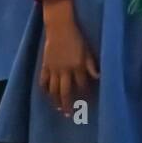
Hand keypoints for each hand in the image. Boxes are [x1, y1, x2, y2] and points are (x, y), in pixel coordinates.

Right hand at [40, 0, 98, 115]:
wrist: (60, 27)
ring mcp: (53, 69)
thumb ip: (91, 64)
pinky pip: (43, 81)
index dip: (85, 94)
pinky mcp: (45, 66)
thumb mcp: (88, 50)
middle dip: (68, 104)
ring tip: (58, 109)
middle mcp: (65, 70)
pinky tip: (47, 95)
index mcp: (78, 65)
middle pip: (66, 91)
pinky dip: (44, 90)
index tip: (88, 102)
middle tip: (70, 114)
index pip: (82, 85)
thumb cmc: (77, 38)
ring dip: (56, 101)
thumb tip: (98, 77)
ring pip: (54, 89)